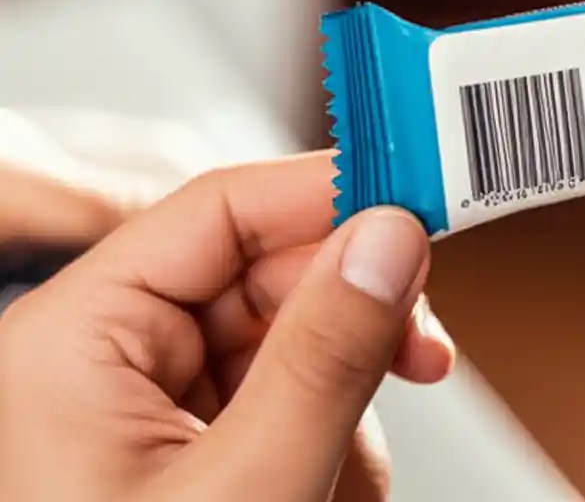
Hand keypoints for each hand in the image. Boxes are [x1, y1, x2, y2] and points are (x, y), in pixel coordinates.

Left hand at [0, 153, 455, 501]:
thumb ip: (325, 355)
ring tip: (333, 493)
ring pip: (291, 346)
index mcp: (76, 340)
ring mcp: (147, 406)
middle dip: (350, 332)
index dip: (331, 195)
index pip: (222, 210)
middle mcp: (106, 357)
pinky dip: (326, 447)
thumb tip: (389, 238)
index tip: (427, 202)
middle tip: (420, 359)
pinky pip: (283, 404)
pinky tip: (321, 499)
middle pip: (269, 278)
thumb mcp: (246, 492)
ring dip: (344, 410)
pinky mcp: (184, 448)